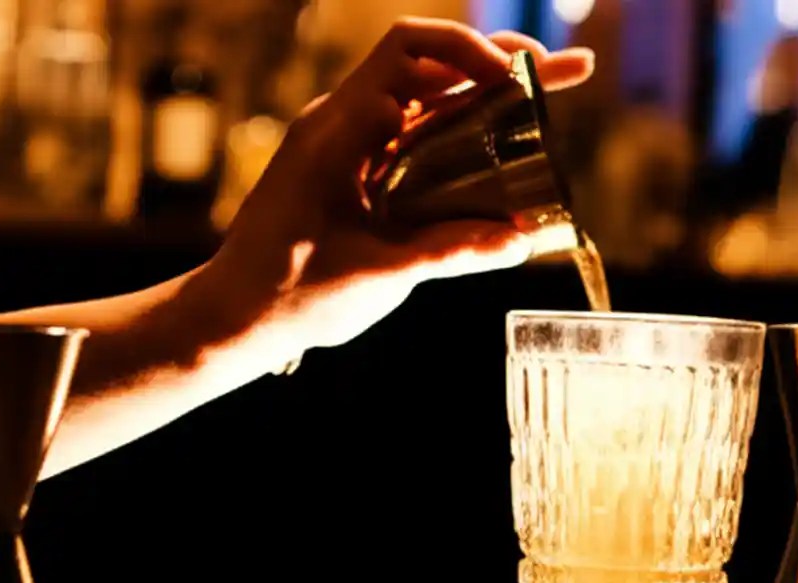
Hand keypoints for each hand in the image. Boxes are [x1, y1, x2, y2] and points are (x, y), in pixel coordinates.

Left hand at [181, 18, 593, 374]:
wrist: (231, 316)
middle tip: (566, 72)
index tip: (520, 79)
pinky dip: (458, 131)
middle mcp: (339, 123)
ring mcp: (343, 143)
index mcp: (337, 132)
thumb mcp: (379, 275)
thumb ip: (450, 252)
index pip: (409, 52)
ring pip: (423, 96)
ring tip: (546, 102)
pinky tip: (499, 150)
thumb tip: (521, 240)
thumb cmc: (288, 295)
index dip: (471, 52)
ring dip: (482, 94)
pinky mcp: (349, 169)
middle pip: (427, 63)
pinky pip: (410, 133)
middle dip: (498, 62)